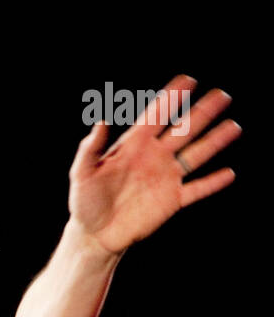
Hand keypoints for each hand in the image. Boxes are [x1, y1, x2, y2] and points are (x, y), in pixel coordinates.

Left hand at [68, 75, 240, 253]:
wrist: (94, 235)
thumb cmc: (85, 202)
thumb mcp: (82, 173)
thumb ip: (91, 147)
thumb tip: (101, 120)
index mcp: (134, 145)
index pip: (157, 115)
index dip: (172, 98)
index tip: (188, 81)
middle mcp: (154, 156)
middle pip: (184, 129)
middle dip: (202, 112)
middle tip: (222, 95)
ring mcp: (165, 177)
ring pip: (195, 154)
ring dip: (214, 141)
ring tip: (234, 127)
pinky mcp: (171, 200)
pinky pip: (196, 189)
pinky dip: (212, 183)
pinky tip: (229, 174)